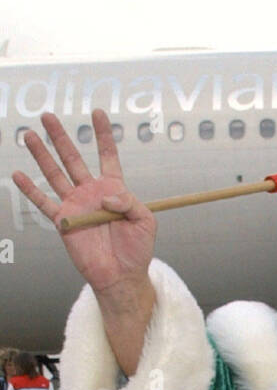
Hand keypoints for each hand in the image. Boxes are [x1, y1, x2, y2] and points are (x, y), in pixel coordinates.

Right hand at [13, 108, 154, 298]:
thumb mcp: (145, 221)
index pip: (107, 156)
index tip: (98, 113)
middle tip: (48, 116)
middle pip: (73, 158)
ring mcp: (75, 205)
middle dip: (60, 137)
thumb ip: (129, 203)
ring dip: (42, 155)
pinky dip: (30, 190)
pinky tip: (18, 174)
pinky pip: (44, 203)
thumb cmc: (137, 250)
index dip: (103, 135)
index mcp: (113, 189)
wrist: (122, 276)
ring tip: (29, 135)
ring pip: (54, 174)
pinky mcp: (64, 221)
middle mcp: (91, 193)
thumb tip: (106, 197)